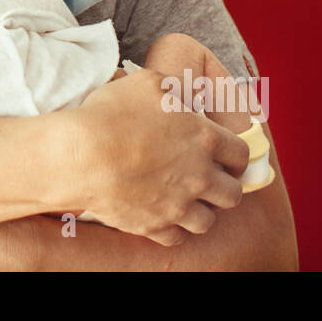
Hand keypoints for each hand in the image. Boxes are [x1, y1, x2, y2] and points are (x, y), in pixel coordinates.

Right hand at [62, 66, 247, 245]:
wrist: (81, 156)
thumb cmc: (112, 114)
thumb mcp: (148, 83)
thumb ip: (174, 89)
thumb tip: (180, 94)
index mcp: (204, 138)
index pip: (240, 154)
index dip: (235, 156)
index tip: (227, 158)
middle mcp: (199, 176)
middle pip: (232, 194)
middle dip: (225, 187)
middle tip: (210, 181)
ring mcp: (178, 205)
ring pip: (208, 221)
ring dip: (201, 211)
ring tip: (187, 201)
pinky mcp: (154, 226)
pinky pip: (177, 238)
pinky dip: (174, 229)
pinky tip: (164, 216)